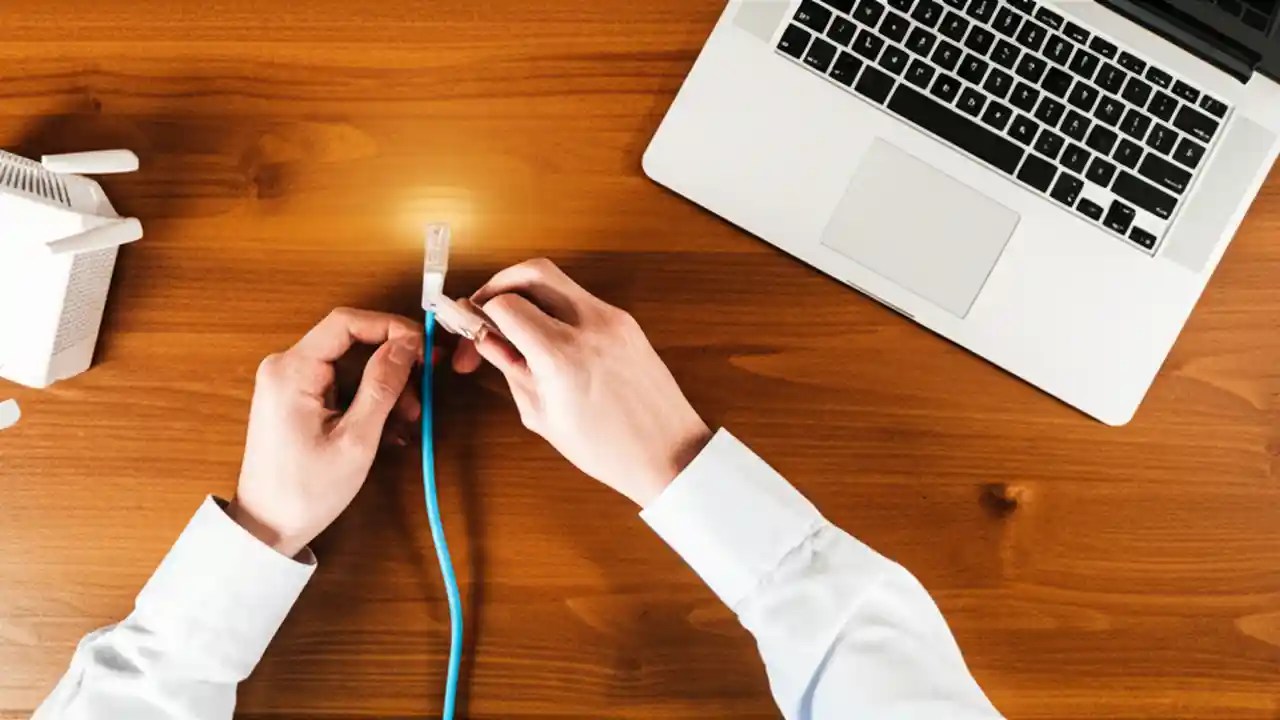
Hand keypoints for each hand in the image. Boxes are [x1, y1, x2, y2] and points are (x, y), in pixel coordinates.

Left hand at [230, 308, 423, 556]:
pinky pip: (341, 383)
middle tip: (424, 387)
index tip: (425, 347)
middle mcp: (285, 367)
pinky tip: (389, 426)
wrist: (266, 526)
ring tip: (409, 418)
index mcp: (292, 371)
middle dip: (393, 362)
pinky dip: (367, 398)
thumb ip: (383, 386)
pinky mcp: (294, 398)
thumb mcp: (356, 440)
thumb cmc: (305, 491)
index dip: (391, 327)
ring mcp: (288, 382)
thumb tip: (407, 344)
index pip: (347, 322)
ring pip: (351, 364)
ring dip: (385, 385)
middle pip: (351, 341)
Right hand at [453, 259, 710, 507]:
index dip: (478, 313)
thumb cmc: (607, 449)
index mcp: (562, 356)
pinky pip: (580, 300)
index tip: (469, 328)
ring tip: (513, 327)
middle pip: (532, 271)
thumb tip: (485, 340)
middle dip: (500, 283)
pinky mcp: (626, 322)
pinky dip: (554, 307)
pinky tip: (545, 338)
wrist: (668, 453)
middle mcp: (590, 326)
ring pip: (558, 280)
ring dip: (527, 293)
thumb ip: (511, 368)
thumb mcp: (542, 414)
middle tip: (484, 308)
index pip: (505, 304)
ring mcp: (613, 319)